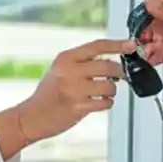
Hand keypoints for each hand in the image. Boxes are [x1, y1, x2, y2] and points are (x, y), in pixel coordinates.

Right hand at [14, 38, 132, 142]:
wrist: (32, 116)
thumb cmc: (49, 93)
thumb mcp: (60, 69)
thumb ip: (82, 63)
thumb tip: (111, 59)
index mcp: (66, 58)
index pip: (97, 45)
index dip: (117, 44)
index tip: (130, 45)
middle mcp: (69, 71)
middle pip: (108, 65)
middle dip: (119, 73)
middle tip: (118, 77)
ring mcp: (72, 89)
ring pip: (109, 85)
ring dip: (112, 90)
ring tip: (105, 93)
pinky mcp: (77, 107)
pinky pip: (105, 102)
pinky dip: (107, 102)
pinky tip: (100, 102)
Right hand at [139, 0, 162, 81]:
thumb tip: (149, 4)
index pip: (160, 2)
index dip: (148, 9)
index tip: (139, 17)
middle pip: (154, 20)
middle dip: (145, 28)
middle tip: (139, 36)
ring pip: (156, 37)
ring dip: (147, 42)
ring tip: (142, 48)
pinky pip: (162, 52)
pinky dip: (154, 54)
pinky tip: (149, 57)